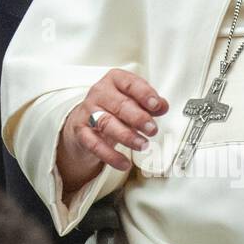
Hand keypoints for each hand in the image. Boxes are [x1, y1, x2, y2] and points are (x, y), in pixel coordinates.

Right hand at [57, 69, 168, 195]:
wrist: (85, 119)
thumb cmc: (113, 107)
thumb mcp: (133, 101)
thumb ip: (149, 104)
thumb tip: (162, 106)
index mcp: (114, 80)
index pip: (130, 83)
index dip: (144, 94)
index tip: (156, 105)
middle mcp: (99, 93)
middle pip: (119, 105)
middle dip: (138, 118)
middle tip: (152, 129)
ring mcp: (88, 112)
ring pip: (107, 123)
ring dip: (127, 136)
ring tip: (142, 145)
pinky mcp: (81, 132)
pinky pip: (95, 144)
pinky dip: (110, 155)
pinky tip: (124, 162)